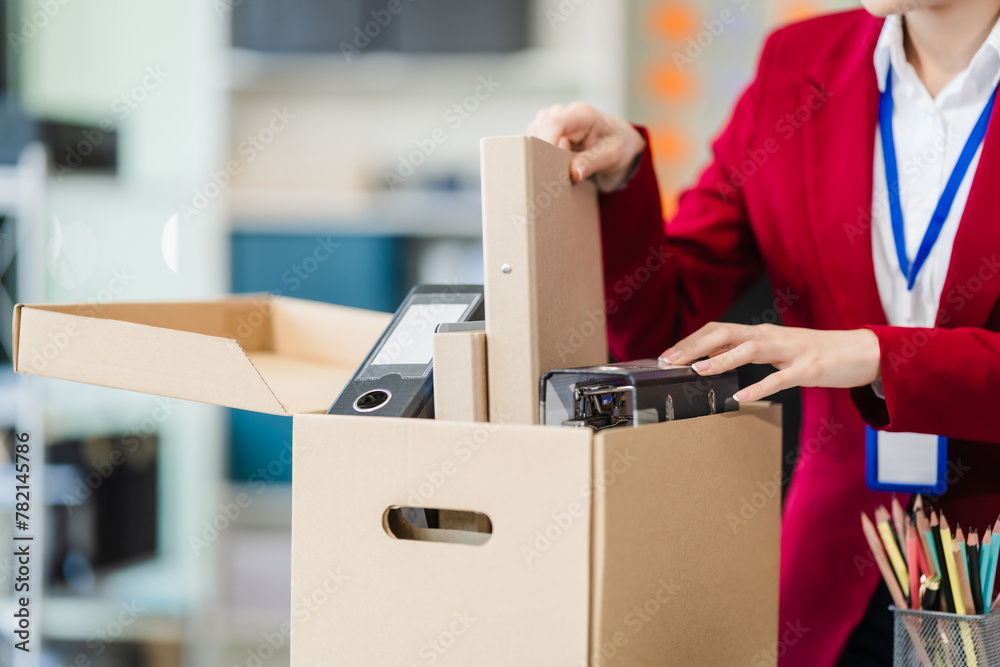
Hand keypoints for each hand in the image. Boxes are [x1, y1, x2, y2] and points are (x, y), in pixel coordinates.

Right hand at [527, 102, 645, 191]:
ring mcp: (558, 121)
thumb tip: (574, 173)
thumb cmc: (621, 146)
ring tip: (557, 166)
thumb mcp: (613, 156)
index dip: (545, 142)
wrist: (623, 145)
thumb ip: (593, 163)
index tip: (544, 164)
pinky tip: (553, 164)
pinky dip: (540, 152)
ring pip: (536, 132)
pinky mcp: (553, 131)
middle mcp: (567, 113)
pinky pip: (537, 139)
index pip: (555, 123)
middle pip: (541, 127)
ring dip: (541, 151)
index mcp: (583, 114)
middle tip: (553, 171)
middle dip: (543, 150)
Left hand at [659, 322, 881, 402]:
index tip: (667, 355)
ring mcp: (792, 351)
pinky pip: (782, 378)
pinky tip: (742, 397)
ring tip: (698, 371)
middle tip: (670, 361)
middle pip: (726, 332)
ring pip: (751, 349)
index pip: (718, 329)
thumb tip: (713, 360)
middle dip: (695, 345)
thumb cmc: (816, 354)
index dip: (691, 340)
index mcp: (761, 332)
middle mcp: (772, 336)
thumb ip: (748, 352)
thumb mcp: (777, 350)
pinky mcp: (810, 368)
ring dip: (721, 359)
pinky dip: (760, 387)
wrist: (863, 352)